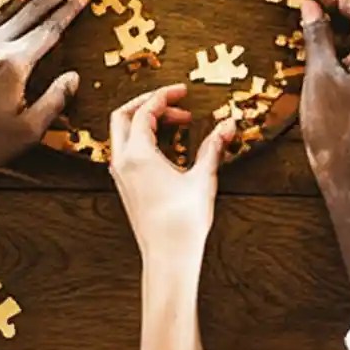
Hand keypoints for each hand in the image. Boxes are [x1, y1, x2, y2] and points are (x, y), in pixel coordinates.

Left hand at [0, 0, 86, 188]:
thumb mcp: (28, 131)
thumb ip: (54, 100)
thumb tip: (71, 78)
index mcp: (13, 65)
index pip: (48, 30)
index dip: (67, 12)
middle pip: (28, 14)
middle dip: (51, 0)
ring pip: (3, 15)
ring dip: (25, 3)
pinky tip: (3, 11)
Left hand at [109, 84, 234, 255]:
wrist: (168, 257)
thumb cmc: (182, 222)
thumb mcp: (203, 178)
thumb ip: (213, 146)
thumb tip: (228, 124)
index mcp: (137, 155)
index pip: (145, 111)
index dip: (165, 96)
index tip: (182, 91)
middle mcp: (123, 162)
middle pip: (124, 116)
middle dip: (149, 103)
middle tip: (176, 102)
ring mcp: (121, 175)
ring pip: (123, 133)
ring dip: (146, 121)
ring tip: (178, 123)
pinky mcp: (126, 186)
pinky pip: (127, 150)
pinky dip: (144, 138)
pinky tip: (168, 145)